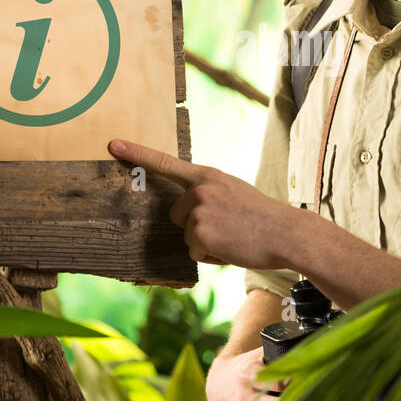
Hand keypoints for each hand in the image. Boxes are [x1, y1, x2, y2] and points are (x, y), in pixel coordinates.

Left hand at [107, 138, 300, 271]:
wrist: (287, 233)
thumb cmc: (263, 216)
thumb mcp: (233, 191)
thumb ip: (208, 193)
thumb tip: (188, 212)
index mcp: (208, 176)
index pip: (165, 162)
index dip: (137, 153)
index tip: (113, 144)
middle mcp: (200, 190)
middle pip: (176, 214)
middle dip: (195, 225)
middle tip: (227, 225)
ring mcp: (199, 212)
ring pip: (187, 236)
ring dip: (206, 243)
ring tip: (233, 237)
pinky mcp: (201, 235)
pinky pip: (195, 252)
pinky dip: (212, 256)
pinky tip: (232, 247)